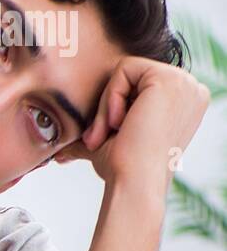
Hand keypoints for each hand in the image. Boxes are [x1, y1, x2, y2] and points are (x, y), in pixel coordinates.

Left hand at [52, 55, 210, 194]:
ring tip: (112, 132)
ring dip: (108, 105)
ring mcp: (183, 81)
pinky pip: (124, 69)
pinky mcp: (168, 78)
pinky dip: (112, 96)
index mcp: (183, 100)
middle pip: (130, 76)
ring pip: (125, 72)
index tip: (111, 136)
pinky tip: (119, 122)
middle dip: (109, 106)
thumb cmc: (124, 167)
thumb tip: (60, 154)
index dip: (115, 108)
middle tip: (103, 137)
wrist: (133, 181)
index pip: (136, 85)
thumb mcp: (111, 142)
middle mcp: (190, 88)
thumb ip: (96, 134)